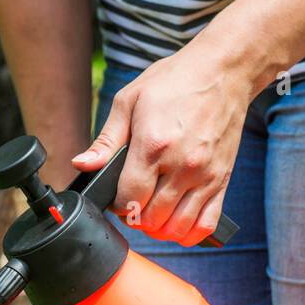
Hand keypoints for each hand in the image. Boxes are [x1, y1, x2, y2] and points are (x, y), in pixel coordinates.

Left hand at [73, 44, 253, 245]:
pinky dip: (189, 233)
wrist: (223, 71)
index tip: (117, 196)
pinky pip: (206, 224)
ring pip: (176, 228)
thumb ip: (105, 140)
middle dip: (135, 217)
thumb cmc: (174, 82)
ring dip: (159, 229)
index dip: (117, 205)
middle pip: (150, 218)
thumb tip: (82, 165)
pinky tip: (177, 222)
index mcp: (153, 145)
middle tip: (133, 202)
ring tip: (152, 212)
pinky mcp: (223, 180)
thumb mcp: (129, 100)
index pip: (128, 199)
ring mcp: (204, 176)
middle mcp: (181, 165)